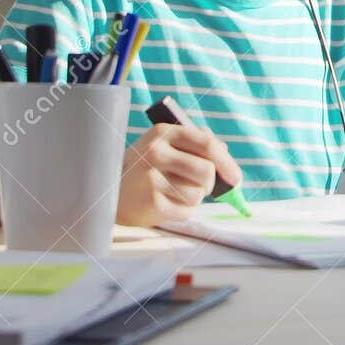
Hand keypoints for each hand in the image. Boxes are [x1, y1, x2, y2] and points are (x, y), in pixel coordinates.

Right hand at [116, 123, 242, 227]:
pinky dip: (181, 212)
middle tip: (199, 187)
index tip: (236, 178)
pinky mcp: (150, 201)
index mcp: (163, 132)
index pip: (207, 143)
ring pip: (198, 194)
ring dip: (192, 198)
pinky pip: (186, 211)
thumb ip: (195, 144)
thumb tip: (225, 152)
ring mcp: (150, 177)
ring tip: (171, 193)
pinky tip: (163, 204)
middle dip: (209, 184)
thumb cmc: (144, 169)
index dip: (227, 162)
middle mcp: (155, 151)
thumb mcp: (164, 147)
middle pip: (207, 171)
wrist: (108, 193)